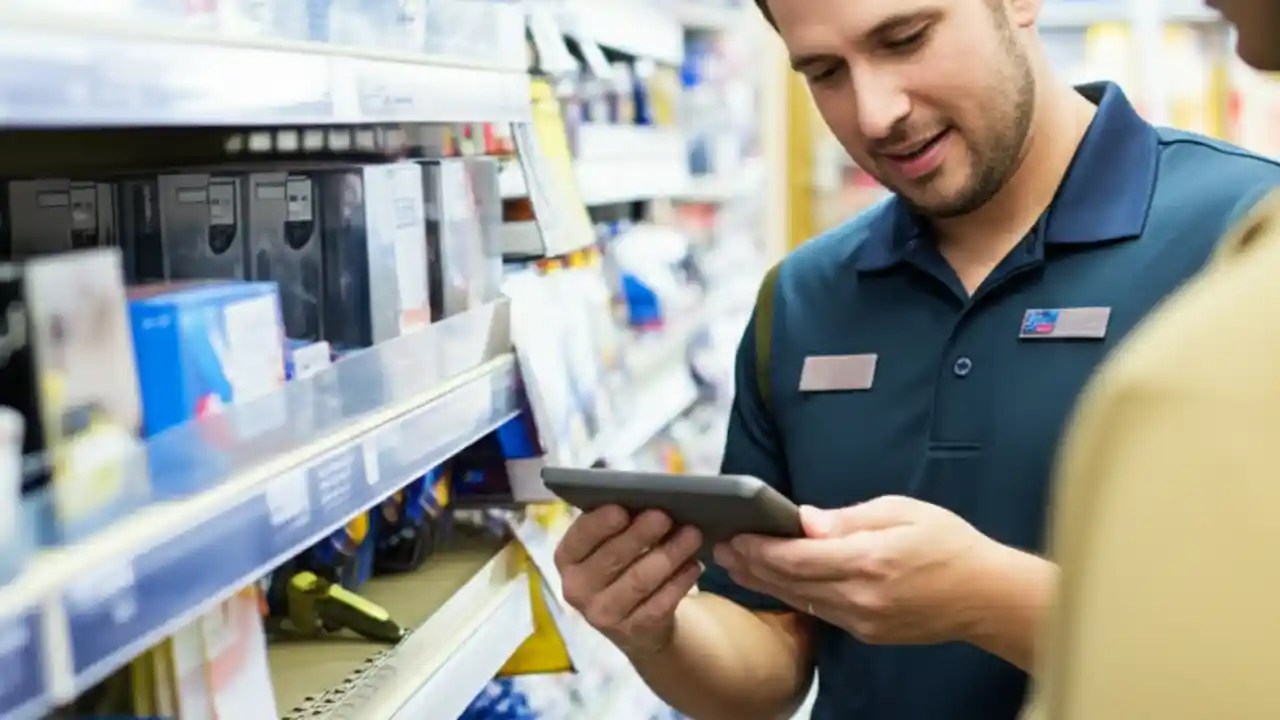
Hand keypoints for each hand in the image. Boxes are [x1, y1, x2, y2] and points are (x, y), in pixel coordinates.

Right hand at [554, 506, 702, 655]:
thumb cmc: (622, 565)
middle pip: (613, 558)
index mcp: (567, 558)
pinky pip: (660, 604)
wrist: (636, 622)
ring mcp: (603, 614)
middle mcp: (577, 588)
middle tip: (665, 516)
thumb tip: (647, 500)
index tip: (622, 509)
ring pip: (640, 580)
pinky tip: (694, 565)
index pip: (579, 538)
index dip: (600, 524)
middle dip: (641, 534)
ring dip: (669, 555)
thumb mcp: (609, 544)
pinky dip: (680, 582)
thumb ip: (619, 522)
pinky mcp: (633, 631)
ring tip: (692, 535)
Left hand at [714, 496, 1001, 645]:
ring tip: (734, 564)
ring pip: (799, 600)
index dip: (759, 547)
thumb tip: (802, 520)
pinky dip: (793, 594)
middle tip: (719, 547)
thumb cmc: (948, 544)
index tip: (734, 533)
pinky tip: (775, 581)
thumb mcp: (901, 511)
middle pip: (789, 582)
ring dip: (763, 582)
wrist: (987, 596)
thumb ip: (846, 519)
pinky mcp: (866, 632)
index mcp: (868, 560)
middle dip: (750, 564)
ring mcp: (862, 620)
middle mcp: (860, 596)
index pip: (796, 557)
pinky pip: (820, 611)